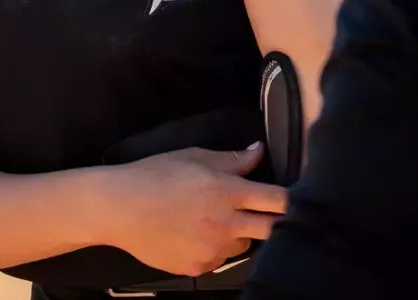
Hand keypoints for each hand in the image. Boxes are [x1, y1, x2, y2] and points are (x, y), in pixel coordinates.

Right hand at [102, 142, 287, 277]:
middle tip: (269, 216)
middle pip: (271, 230)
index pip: (276, 200)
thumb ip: (232, 159)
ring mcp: (211, 249)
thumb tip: (259, 150)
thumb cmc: (155, 175)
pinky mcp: (198, 268)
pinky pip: (218, 260)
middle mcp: (224, 223)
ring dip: (240, 234)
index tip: (299, 200)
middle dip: (276, 224)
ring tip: (215, 220)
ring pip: (244, 246)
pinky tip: (195, 234)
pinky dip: (214, 249)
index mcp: (226, 191)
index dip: (292, 201)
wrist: (119, 209)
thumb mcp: (194, 156)